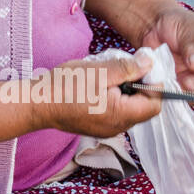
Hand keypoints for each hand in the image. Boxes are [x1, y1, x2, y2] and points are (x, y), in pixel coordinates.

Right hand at [31, 51, 163, 137]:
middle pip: (143, 107)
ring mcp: (107, 129)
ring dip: (125, 90)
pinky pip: (115, 112)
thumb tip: (149, 64)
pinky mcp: (98, 127)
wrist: (38, 103)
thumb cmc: (66, 86)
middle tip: (123, 68)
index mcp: (121, 115)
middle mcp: (118, 127)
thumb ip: (128, 68)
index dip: (154, 84)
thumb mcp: (100, 70)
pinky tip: (98, 85)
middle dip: (138, 86)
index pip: (155, 104)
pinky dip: (114, 98)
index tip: (143, 68)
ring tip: (107, 75)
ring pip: (129, 109)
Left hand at [140, 6, 193, 97]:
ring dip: (189, 95)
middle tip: (188, 84)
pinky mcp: (180, 84)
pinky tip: (168, 87)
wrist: (156, 25)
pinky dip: (176, 95)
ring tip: (177, 84)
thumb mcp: (189, 30)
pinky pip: (181, 96)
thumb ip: (193, 47)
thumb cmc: (179, 22)